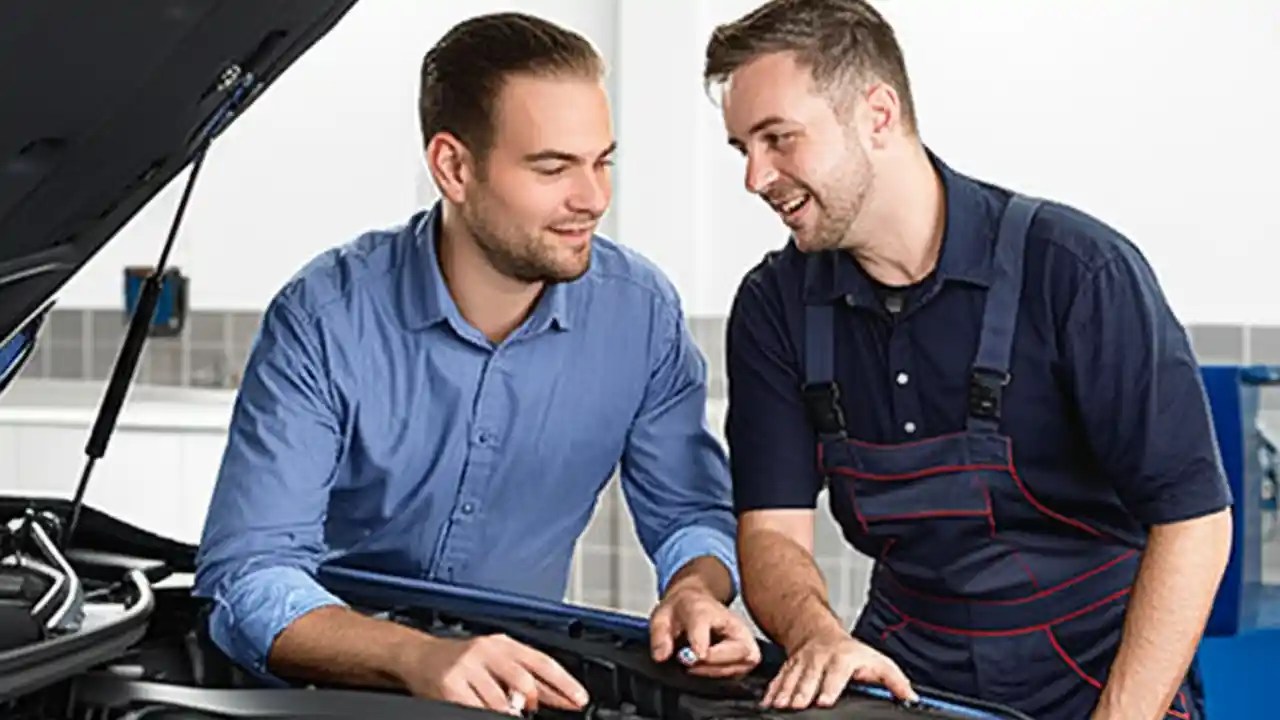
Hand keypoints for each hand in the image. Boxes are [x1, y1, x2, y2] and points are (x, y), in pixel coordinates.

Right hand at [397, 633, 588, 713]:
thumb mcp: (497, 660)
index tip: (579, 699)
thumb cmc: (461, 660)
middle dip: (532, 702)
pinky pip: (475, 709)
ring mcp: (467, 668)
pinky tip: (485, 710)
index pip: (542, 662)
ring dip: (507, 712)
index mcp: (503, 643)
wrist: (418, 656)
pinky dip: (484, 713)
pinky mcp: (450, 686)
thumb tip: (558, 696)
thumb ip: (525, 677)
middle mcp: (486, 651)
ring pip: (500, 702)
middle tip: (530, 710)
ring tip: (506, 710)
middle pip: (523, 682)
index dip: (564, 683)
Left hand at [649, 586, 760, 677]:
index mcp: (704, 608)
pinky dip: (723, 674)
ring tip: (695, 665)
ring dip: (716, 670)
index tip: (697, 655)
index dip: (701, 641)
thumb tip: (661, 656)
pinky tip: (705, 668)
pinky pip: (741, 673)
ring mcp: (745, 640)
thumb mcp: (662, 617)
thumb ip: (660, 635)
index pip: (704, 624)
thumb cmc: (684, 610)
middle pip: (739, 649)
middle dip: (714, 662)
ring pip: (742, 665)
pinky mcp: (748, 657)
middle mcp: (733, 623)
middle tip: (689, 662)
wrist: (696, 602)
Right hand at [762, 629, 915, 708]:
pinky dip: (772, 692)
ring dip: (785, 694)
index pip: (835, 674)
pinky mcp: (788, 668)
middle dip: (802, 694)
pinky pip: (778, 679)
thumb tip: (911, 698)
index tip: (823, 701)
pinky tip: (768, 703)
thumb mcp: (877, 660)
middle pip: (809, 679)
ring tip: (779, 706)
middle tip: (796, 707)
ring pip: (791, 679)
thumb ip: (894, 680)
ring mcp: (801, 663)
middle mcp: (819, 659)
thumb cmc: (850, 652)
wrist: (817, 631)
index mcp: (842, 659)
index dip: (829, 688)